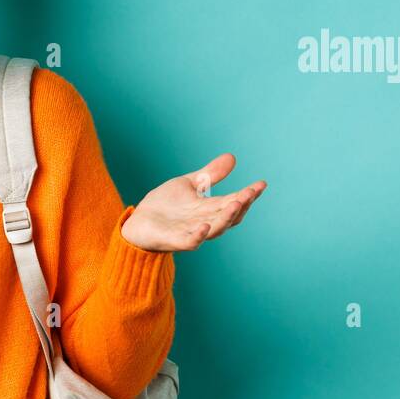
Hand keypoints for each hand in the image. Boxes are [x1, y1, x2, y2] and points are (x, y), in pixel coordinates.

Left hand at [120, 153, 266, 252]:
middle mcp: (205, 221)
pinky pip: (190, 242)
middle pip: (229, 215)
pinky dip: (199, 235)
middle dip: (241, 204)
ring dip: (226, 217)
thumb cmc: (165, 205)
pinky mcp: (175, 241)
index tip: (261, 184)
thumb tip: (232, 157)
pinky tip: (205, 226)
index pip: (234, 201)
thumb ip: (209, 175)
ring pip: (215, 229)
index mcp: (209, 208)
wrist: (138, 222)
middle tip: (251, 192)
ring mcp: (191, 232)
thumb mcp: (188, 184)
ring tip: (236, 203)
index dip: (248, 194)